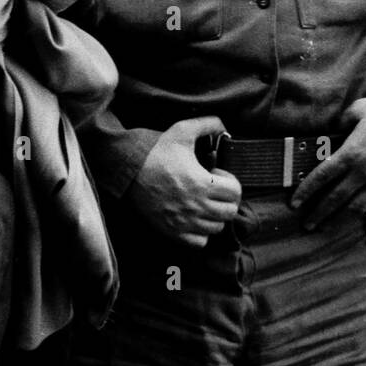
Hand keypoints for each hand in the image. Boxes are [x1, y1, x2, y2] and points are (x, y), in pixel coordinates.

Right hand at [126, 116, 240, 246]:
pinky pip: (199, 242)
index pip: (236, 192)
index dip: (231, 182)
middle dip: (227, 199)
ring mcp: (185, 221)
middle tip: (216, 189)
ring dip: (216, 215)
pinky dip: (202, 233)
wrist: (129, 172)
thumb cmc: (157, 152)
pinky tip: (195, 218)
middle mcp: (196, 206)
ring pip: (217, 228)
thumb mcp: (182, 131)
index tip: (218, 175)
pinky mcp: (173, 231)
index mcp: (202, 183)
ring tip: (205, 202)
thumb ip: (207, 124)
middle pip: (230, 212)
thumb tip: (223, 126)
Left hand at [289, 97, 365, 229]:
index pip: (322, 176)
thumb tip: (333, 131)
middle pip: (335, 199)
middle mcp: (364, 172)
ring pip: (355, 209)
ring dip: (338, 221)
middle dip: (318, 214)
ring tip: (325, 227)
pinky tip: (353, 220)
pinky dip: (363, 217)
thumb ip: (342, 121)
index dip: (306, 191)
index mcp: (352, 153)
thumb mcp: (360, 108)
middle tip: (307, 224)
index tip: (294, 203)